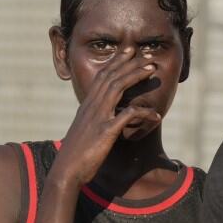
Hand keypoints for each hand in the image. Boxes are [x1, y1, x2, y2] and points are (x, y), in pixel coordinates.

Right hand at [55, 51, 164, 186]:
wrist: (67, 171)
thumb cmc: (77, 154)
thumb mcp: (86, 132)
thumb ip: (96, 121)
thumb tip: (107, 118)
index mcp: (87, 105)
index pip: (102, 75)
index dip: (116, 61)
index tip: (129, 51)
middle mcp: (91, 106)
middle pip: (112, 76)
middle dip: (130, 62)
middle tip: (147, 54)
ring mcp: (98, 117)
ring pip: (117, 87)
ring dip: (135, 75)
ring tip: (152, 69)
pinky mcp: (105, 132)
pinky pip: (128, 115)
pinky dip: (143, 113)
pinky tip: (156, 115)